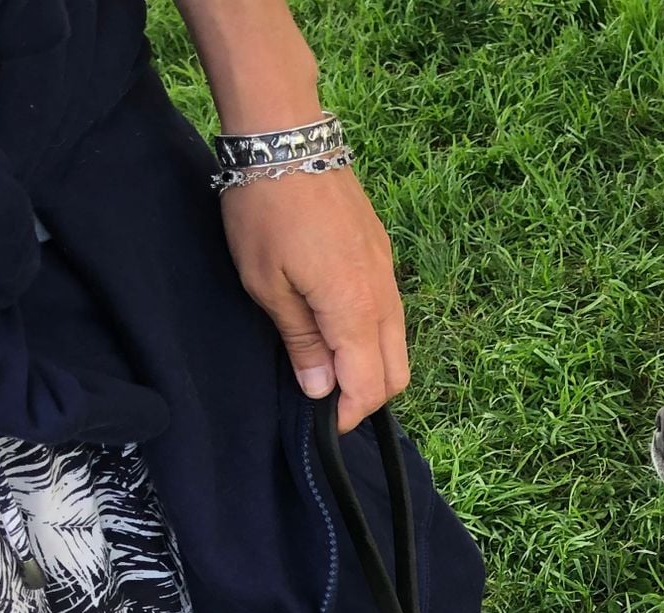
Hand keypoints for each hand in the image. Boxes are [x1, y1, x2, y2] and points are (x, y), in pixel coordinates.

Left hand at [220, 166, 408, 431]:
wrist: (287, 137)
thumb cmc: (265, 211)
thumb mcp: (267, 284)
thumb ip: (300, 340)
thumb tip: (321, 389)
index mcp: (355, 310)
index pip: (368, 385)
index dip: (347, 414)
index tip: (321, 425)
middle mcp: (383, 297)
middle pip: (397, 372)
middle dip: (367, 398)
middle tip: (326, 400)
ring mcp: (387, 273)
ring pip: (398, 343)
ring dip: (371, 366)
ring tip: (330, 366)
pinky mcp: (382, 254)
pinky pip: (391, 313)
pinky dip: (373, 336)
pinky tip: (338, 327)